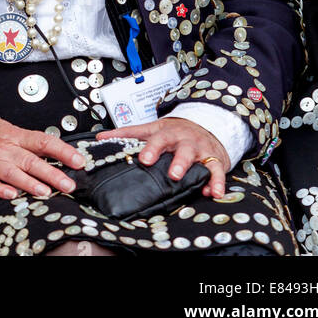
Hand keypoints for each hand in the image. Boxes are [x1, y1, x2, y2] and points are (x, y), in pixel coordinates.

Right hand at [0, 110, 84, 199]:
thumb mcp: (11, 132)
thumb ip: (32, 144)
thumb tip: (61, 155)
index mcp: (17, 136)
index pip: (44, 142)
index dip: (63, 151)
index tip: (79, 161)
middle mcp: (6, 148)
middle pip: (31, 160)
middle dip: (52, 173)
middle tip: (68, 184)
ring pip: (13, 172)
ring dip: (30, 182)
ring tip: (45, 191)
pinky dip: (0, 189)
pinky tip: (11, 195)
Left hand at [97, 117, 229, 198]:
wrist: (205, 125)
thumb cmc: (174, 131)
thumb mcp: (152, 129)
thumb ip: (127, 134)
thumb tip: (100, 138)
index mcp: (166, 132)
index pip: (155, 138)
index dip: (149, 148)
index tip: (144, 159)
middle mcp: (182, 139)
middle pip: (178, 145)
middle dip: (175, 159)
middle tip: (171, 172)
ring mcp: (198, 149)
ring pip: (197, 156)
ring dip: (194, 169)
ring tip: (190, 182)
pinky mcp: (214, 159)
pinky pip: (217, 170)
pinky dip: (216, 182)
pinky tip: (213, 192)